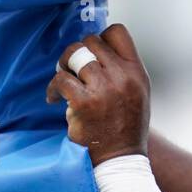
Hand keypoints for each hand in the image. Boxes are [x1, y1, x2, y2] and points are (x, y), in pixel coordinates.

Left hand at [46, 23, 150, 164]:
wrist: (121, 159)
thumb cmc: (127, 127)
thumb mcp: (138, 93)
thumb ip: (123, 69)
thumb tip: (97, 48)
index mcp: (137, 72)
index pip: (118, 32)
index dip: (100, 38)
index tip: (92, 54)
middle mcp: (122, 76)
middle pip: (92, 41)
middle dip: (78, 53)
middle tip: (72, 69)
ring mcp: (103, 88)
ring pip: (75, 55)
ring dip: (64, 66)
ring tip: (63, 81)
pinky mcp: (84, 102)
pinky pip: (61, 79)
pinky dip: (53, 88)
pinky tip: (55, 99)